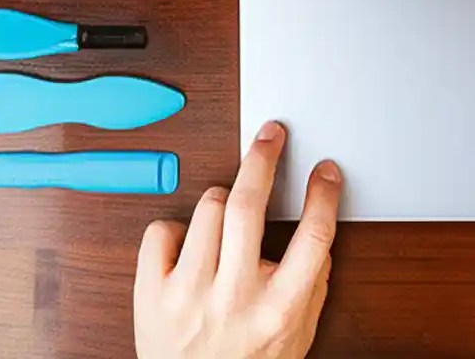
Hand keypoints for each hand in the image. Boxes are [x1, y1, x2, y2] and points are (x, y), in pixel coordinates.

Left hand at [134, 122, 340, 358]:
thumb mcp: (298, 337)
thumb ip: (313, 288)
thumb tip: (318, 236)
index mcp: (279, 310)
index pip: (313, 237)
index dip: (323, 195)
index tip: (325, 171)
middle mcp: (233, 299)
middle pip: (249, 206)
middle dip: (264, 159)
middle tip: (270, 138)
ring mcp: (188, 295)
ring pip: (206, 208)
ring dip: (221, 198)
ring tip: (226, 215)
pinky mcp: (150, 294)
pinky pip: (162, 229)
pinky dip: (176, 228)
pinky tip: (188, 246)